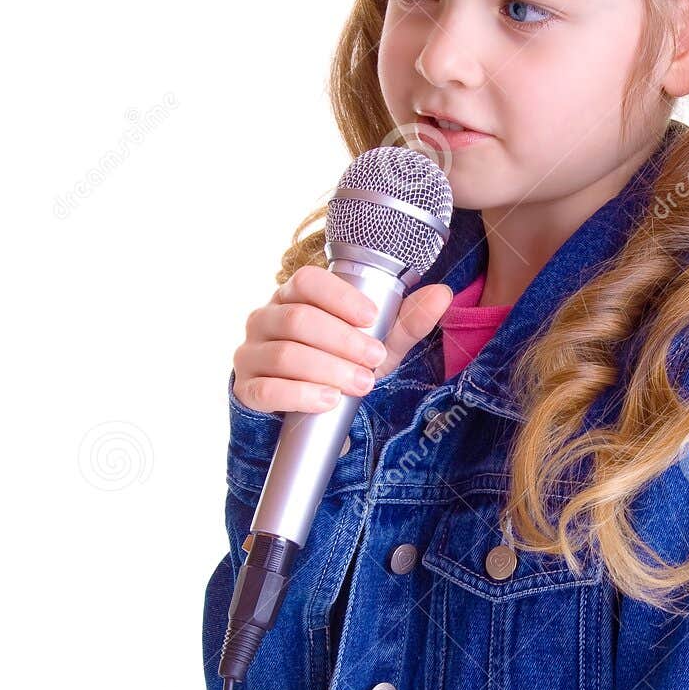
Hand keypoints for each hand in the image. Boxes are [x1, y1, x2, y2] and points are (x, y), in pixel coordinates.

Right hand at [231, 264, 453, 414]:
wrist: (303, 408)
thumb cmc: (337, 364)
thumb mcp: (374, 344)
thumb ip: (406, 321)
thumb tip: (442, 294)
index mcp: (293, 296)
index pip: (307, 281)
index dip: (339, 297)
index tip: (371, 317)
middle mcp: (265, 318)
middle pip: (299, 319)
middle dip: (343, 341)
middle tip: (374, 360)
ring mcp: (251, 353)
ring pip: (285, 354)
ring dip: (328, 369)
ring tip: (360, 384)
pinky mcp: (246, 388)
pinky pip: (266, 388)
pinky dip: (300, 394)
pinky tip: (327, 400)